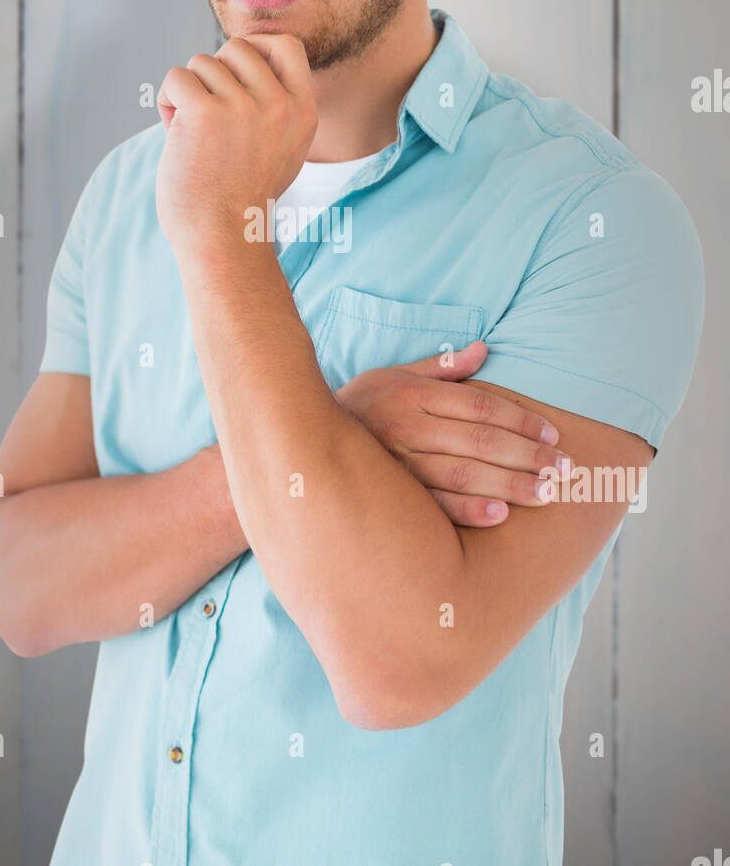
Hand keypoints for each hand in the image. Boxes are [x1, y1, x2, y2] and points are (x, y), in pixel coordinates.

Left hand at [155, 33, 316, 259]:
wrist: (223, 241)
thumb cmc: (242, 201)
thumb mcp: (283, 150)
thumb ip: (278, 109)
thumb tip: (250, 61)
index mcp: (303, 112)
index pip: (287, 45)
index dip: (257, 47)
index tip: (236, 72)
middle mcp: (279, 104)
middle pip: (237, 48)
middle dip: (215, 73)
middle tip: (206, 113)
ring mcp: (243, 106)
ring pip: (201, 63)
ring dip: (188, 92)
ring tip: (191, 133)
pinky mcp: (205, 112)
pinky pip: (176, 78)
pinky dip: (167, 102)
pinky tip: (174, 133)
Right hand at [335, 342, 573, 526]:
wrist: (299, 443)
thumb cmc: (361, 408)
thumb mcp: (394, 377)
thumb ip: (442, 368)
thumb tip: (485, 350)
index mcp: (410, 394)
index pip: (478, 405)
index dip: (520, 420)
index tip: (553, 435)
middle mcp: (403, 427)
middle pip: (479, 441)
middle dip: (528, 456)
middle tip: (566, 470)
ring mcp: (395, 465)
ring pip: (462, 475)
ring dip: (510, 485)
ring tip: (547, 494)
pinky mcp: (390, 497)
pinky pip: (434, 506)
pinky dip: (468, 511)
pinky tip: (501, 515)